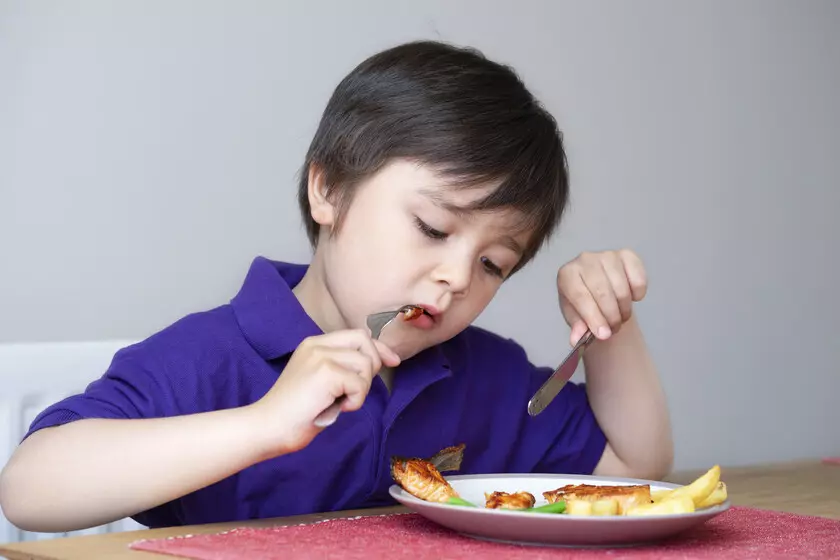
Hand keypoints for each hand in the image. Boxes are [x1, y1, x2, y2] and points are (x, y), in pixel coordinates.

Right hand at [249, 329, 399, 455]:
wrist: (268, 427)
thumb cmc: (295, 413)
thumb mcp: (321, 382)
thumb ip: (342, 368)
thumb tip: (376, 361)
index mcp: (314, 344)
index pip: (357, 335)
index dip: (379, 348)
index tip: (392, 362)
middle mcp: (317, 345)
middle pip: (365, 342)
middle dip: (372, 366)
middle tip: (356, 391)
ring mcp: (321, 356)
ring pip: (366, 365)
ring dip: (361, 390)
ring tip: (340, 402)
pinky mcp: (326, 373)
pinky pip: (360, 384)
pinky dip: (355, 401)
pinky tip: (337, 409)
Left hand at [556, 249, 647, 345]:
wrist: (599, 289)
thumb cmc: (584, 302)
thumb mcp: (576, 317)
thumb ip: (576, 327)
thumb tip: (576, 339)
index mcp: (567, 274)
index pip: (580, 296)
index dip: (593, 317)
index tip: (603, 335)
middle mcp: (585, 259)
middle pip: (603, 293)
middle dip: (611, 317)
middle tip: (613, 329)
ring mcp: (607, 255)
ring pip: (622, 289)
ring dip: (624, 309)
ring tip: (620, 317)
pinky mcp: (627, 255)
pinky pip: (638, 279)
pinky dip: (638, 294)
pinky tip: (631, 298)